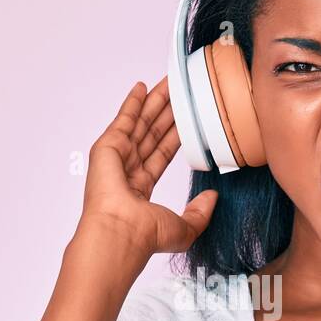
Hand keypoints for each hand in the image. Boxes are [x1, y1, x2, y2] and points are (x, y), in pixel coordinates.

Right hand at [78, 77, 216, 257]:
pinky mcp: (107, 148)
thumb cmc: (145, 235)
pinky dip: (132, 103)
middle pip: (151, 134)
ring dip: (154, 103)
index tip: (185, 121)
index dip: (174, 135)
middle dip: (166, 113)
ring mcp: (116, 158)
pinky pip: (123, 120)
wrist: (122, 233)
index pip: (162, 154)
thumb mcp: (185, 227)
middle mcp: (126, 171)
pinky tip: (142, 88)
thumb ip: (200, 212)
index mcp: (140, 189)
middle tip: (180, 94)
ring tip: (169, 84)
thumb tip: (213, 197)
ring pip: (140, 123)